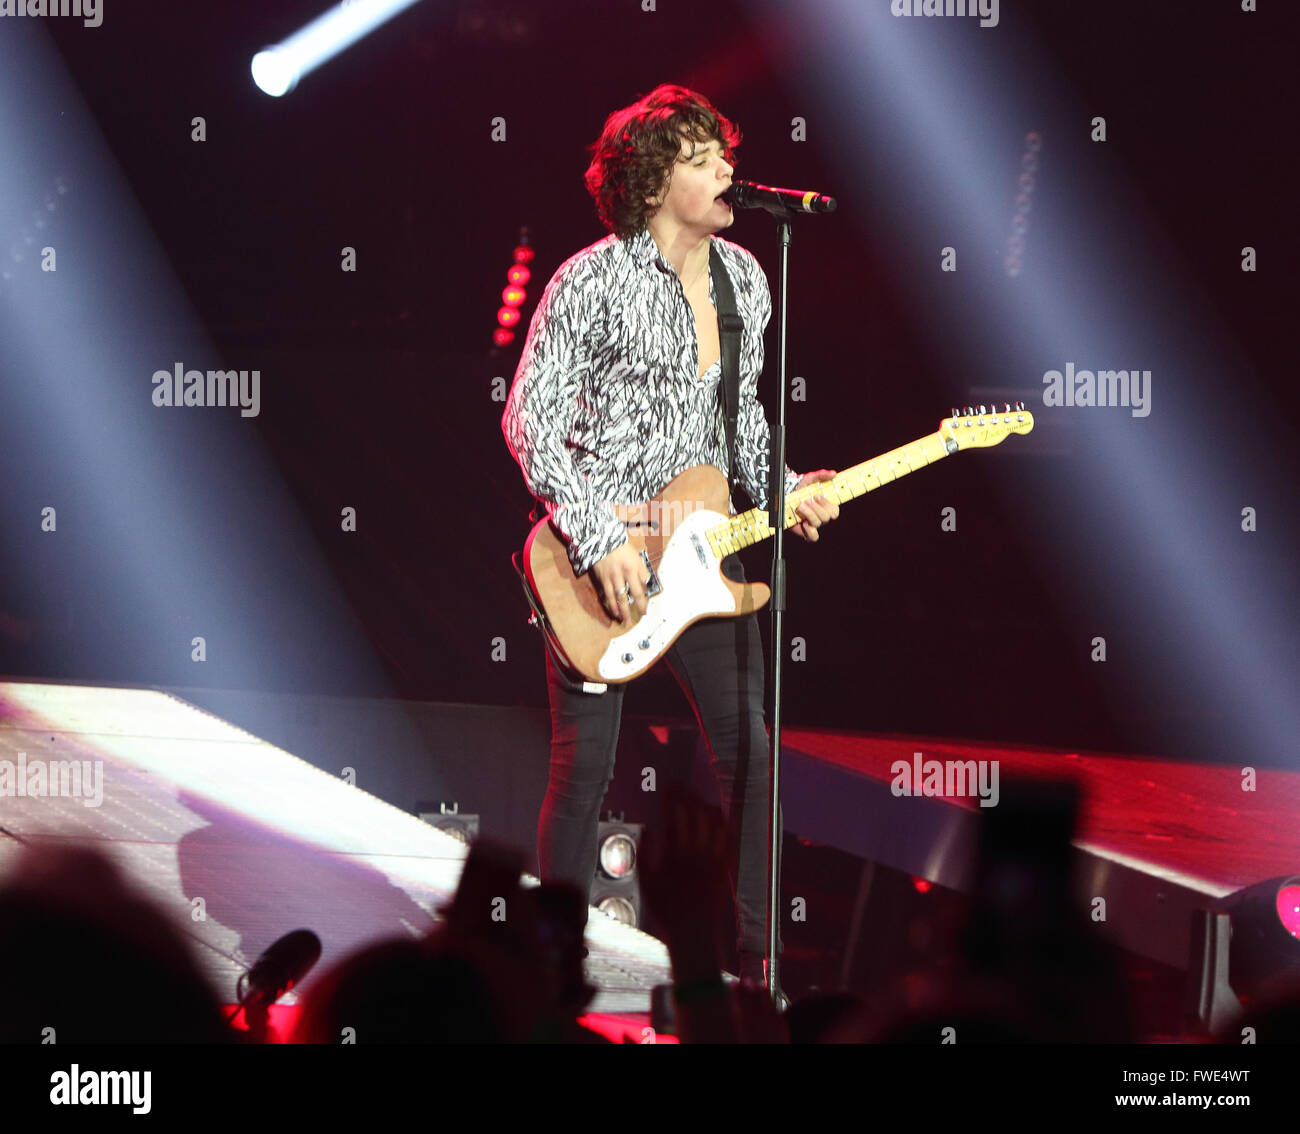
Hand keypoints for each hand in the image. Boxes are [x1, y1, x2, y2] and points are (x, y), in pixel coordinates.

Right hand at [589, 541, 648, 622]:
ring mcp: (609, 577)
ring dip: (618, 609)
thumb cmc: (621, 548)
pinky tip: (612, 610)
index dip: (641, 602)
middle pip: (625, 596)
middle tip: (632, 620)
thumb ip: (642, 570)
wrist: (603, 540)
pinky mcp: (601, 578)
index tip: (644, 611)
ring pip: (614, 597)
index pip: (638, 590)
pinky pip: (605, 593)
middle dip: (629, 610)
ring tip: (622, 618)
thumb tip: (646, 583)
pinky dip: (609, 603)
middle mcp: (620, 574)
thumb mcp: (636, 556)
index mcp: (631, 568)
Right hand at [639, 783, 730, 942]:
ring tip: (698, 798)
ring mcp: (713, 859)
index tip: (667, 787)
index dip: (671, 797)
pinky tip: (719, 816)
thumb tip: (646, 829)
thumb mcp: (645, 882)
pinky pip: (729, 838)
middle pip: (694, 814)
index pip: (673, 815)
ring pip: (714, 823)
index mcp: (674, 854)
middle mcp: (696, 853)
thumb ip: (643, 854)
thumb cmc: (666, 908)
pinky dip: (723, 823)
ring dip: (705, 806)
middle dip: (687, 795)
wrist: (692, 931)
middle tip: (681, 787)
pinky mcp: (725, 866)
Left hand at [791, 470, 838, 541]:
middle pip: (827, 517)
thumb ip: (822, 475)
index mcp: (825, 506)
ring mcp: (813, 524)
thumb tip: (833, 474)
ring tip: (800, 506)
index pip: (834, 511)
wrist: (784, 496)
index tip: (817, 496)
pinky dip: (810, 530)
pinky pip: (813, 537)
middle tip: (807, 500)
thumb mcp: (810, 479)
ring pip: (818, 523)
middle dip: (816, 508)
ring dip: (809, 513)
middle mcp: (820, 516)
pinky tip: (803, 522)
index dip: (827, 504)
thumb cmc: (799, 489)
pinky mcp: (805, 531)